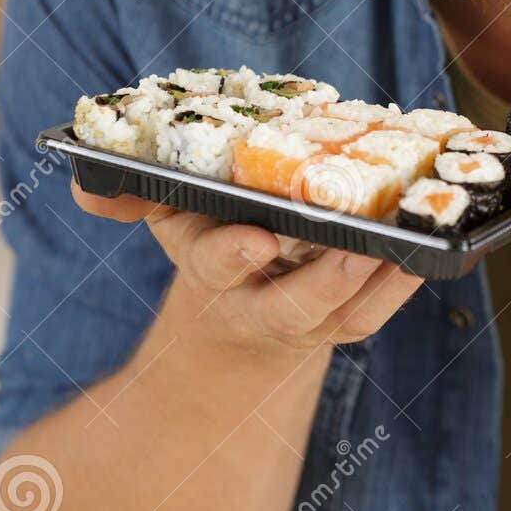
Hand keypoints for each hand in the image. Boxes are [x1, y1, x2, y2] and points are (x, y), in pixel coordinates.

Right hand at [72, 184, 423, 353]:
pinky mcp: (343, 320)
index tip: (256, 240)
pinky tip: (423, 257)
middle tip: (353, 250)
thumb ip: (133, 194)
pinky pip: (374, 314)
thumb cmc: (209, 238)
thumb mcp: (169, 215)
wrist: (233, 321)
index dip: (233, 254)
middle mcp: (257, 301)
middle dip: (319, 284)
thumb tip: (87, 189)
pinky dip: (399, 288)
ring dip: (375, 284)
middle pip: (288, 307)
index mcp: (210, 268)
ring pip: (342, 313)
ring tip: (402, 248)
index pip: (214, 264)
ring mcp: (306, 317)